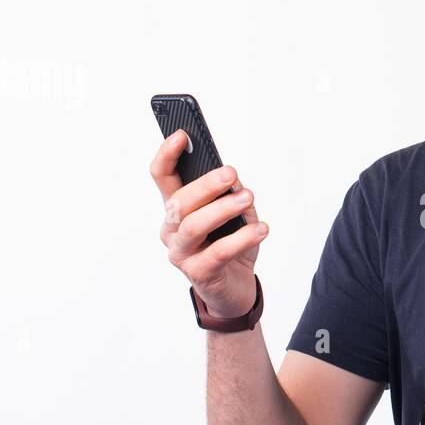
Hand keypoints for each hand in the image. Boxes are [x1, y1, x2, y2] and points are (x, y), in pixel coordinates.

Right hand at [150, 129, 268, 318]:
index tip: (183, 135)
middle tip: (231, 174)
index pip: (163, 176)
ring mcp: (181, 253)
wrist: (235, 289)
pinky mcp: (198, 273)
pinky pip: (218, 252)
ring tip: (248, 198)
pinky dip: (242, 238)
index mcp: (177, 208)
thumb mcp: (236, 215)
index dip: (167, 155)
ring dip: (222, 209)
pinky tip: (261, 229)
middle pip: (179, 201)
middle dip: (206, 185)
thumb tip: (234, 181)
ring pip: (193, 226)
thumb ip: (232, 196)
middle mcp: (173, 229)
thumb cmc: (231, 246)